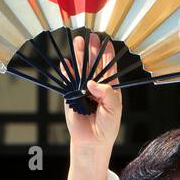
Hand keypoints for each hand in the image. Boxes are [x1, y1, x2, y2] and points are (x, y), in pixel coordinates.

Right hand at [61, 34, 121, 157]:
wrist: (92, 142)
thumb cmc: (107, 127)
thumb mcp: (113, 109)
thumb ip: (107, 94)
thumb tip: (92, 83)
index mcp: (110, 88)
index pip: (110, 67)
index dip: (108, 54)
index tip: (107, 42)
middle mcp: (96, 87)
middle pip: (94, 65)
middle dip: (92, 50)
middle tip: (90, 37)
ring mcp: (83, 90)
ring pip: (80, 70)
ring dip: (78, 56)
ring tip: (77, 42)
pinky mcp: (72, 96)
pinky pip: (68, 82)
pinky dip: (67, 72)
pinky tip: (65, 63)